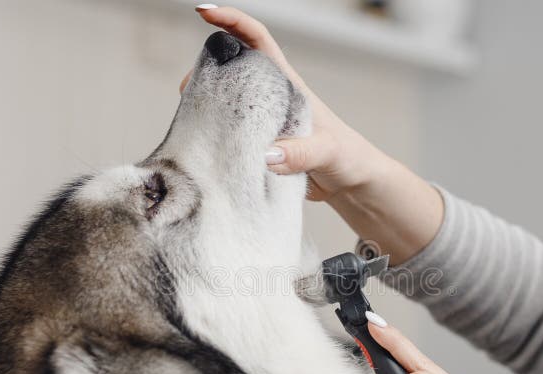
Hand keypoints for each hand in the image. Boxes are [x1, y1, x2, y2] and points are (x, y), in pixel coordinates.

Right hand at [191, 5, 385, 201]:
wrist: (352, 186)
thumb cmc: (348, 158)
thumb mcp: (328, 152)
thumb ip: (301, 153)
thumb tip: (266, 155)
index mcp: (289, 87)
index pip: (258, 41)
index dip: (232, 21)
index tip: (205, 13)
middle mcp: (272, 100)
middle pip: (231, 70)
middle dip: (206, 71)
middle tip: (189, 92)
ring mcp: (264, 123)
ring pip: (226, 103)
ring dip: (206, 106)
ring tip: (193, 121)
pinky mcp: (258, 148)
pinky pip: (230, 136)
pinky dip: (214, 138)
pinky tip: (203, 148)